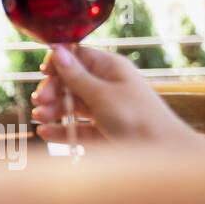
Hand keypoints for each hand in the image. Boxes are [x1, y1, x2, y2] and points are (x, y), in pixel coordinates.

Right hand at [32, 44, 196, 144]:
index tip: (44, 73)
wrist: (164, 154)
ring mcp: (105, 108)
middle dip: (53, 90)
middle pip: (71, 81)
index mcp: (110, 68)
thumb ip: (76, 76)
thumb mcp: (102, 95)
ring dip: (53, 110)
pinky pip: (78, 126)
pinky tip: (45, 132)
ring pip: (72, 104)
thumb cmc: (137, 118)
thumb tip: (56, 49)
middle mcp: (107, 85)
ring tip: (40, 118)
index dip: (59, 62)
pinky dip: (62, 129)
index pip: (78, 56)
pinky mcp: (104, 130)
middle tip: (41, 101)